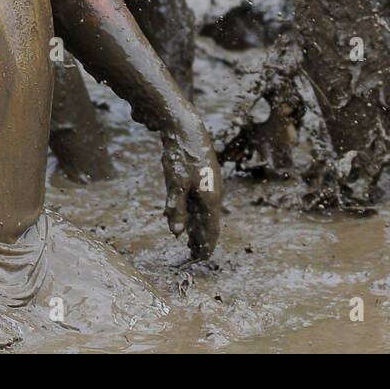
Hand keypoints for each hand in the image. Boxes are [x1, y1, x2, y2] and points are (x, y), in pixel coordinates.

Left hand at [159, 117, 221, 259]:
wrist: (187, 128)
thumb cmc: (181, 156)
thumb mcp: (175, 185)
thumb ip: (176, 209)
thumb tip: (176, 233)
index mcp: (211, 199)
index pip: (211, 231)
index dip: (205, 247)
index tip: (200, 260)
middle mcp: (215, 194)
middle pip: (210, 223)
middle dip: (201, 239)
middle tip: (193, 255)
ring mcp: (212, 184)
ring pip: (206, 212)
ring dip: (198, 227)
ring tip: (190, 239)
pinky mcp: (205, 177)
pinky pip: (203, 202)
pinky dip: (196, 213)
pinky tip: (188, 215)